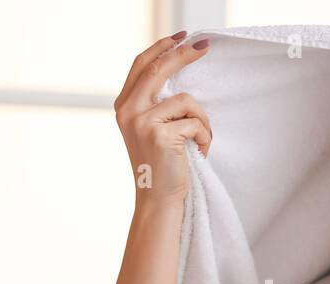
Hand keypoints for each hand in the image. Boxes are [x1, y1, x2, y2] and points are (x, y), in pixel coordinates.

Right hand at [114, 33, 212, 206]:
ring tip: (200, 141)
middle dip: (184, 54)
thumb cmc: (160, 164)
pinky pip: (196, 122)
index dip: (161, 47)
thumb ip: (154, 103)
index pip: (141, 65)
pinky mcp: (160, 135)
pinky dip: (204, 137)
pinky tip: (199, 152)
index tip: (181, 37)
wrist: (156, 199)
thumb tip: (178, 70)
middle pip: (159, 69)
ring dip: (202, 120)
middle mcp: (129, 110)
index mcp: (124, 105)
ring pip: (186, 100)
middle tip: (204, 46)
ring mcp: (143, 122)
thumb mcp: (150, 128)